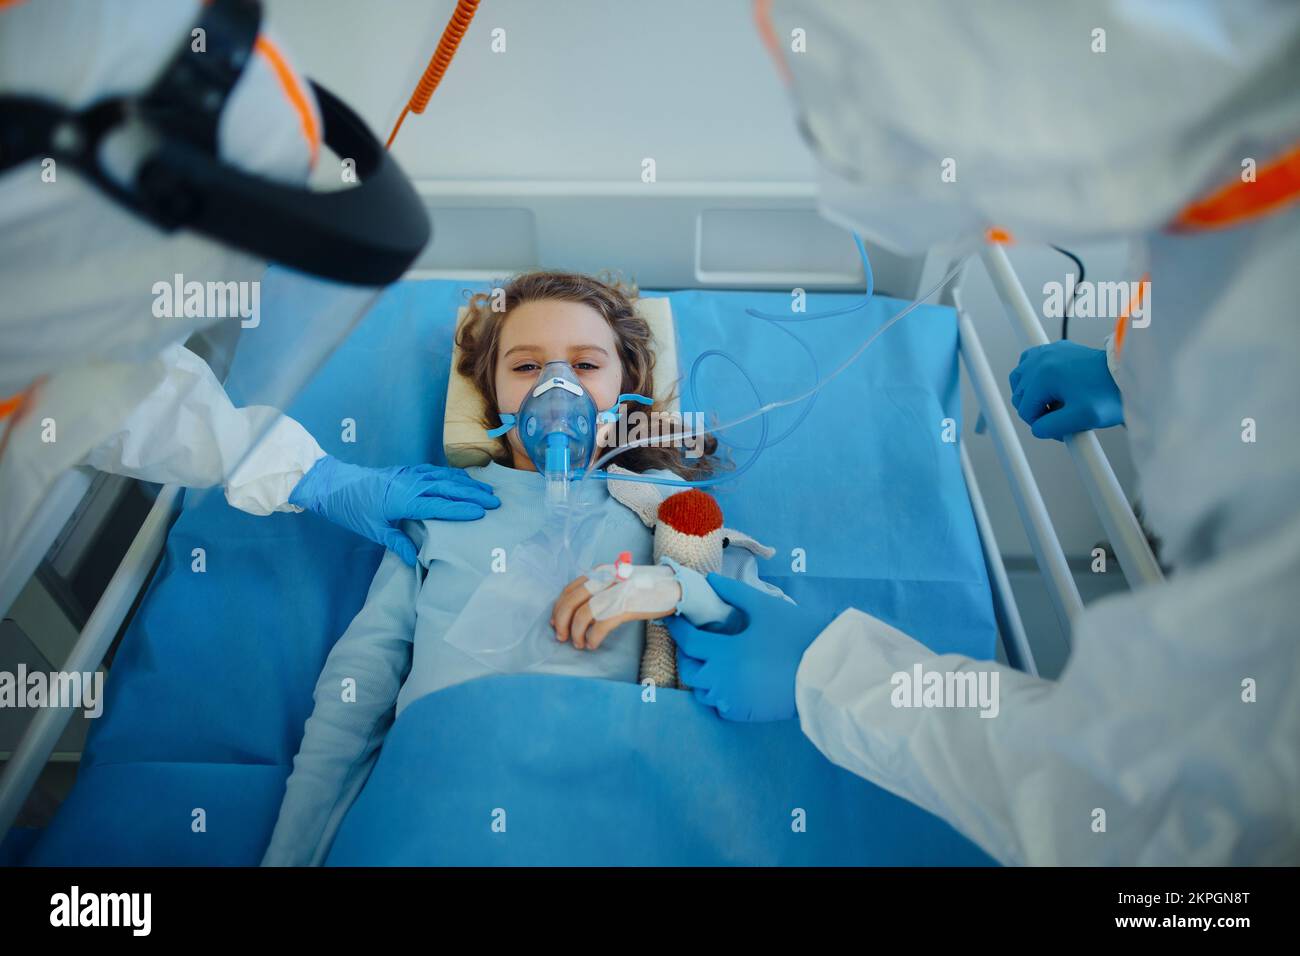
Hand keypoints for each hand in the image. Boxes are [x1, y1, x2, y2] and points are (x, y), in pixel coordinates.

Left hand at [289, 456, 499, 565]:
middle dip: (473, 495)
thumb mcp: (373, 530)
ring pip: (445, 477)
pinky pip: (435, 470)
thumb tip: (415, 560)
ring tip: (487, 490)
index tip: (482, 513)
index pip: (440, 505)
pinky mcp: (407, 469)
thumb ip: (397, 542)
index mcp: (404, 500)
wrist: (334, 483)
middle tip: (495, 502)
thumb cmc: (352, 509)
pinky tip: (462, 479)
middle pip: (448, 488)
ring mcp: (410, 474)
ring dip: (467, 484)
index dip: (462, 509)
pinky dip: (452, 475)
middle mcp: (411, 484)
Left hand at [551, 563, 679, 650]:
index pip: (569, 590)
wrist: (674, 587)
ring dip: (576, 633)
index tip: (556, 623)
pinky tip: (594, 644)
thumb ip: (600, 590)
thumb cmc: (646, 588)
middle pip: (570, 602)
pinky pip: (600, 625)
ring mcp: (614, 592)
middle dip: (561, 622)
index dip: (558, 609)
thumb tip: (577, 611)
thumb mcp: (619, 581)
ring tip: (579, 644)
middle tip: (562, 637)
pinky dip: (593, 638)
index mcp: (600, 572)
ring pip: (582, 615)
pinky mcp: (626, 606)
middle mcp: (604, 579)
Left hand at [666, 573, 826, 721]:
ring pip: (703, 691)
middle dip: (688, 655)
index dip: (677, 629)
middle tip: (695, 643)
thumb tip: (711, 580)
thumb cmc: (795, 634)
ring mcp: (733, 700)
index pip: (688, 641)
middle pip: (689, 670)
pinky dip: (719, 695)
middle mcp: (722, 680)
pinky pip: (720, 707)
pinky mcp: (745, 714)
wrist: (826, 669)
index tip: (672, 619)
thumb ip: (734, 592)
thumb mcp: (764, 607)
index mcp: (724, 652)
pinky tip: (730, 682)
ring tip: (713, 663)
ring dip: (703, 677)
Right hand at [1008, 341, 1122, 440]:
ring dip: (1031, 394)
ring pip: (1020, 378)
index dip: (1042, 425)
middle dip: (1037, 410)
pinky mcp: (1057, 349)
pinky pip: (1030, 362)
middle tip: (1060, 417)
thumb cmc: (1110, 394)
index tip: (1061, 428)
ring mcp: (1048, 351)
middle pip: (1020, 395)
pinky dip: (1033, 376)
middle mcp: (1042, 359)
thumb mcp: (1080, 419)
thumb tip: (1038, 428)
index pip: (1025, 410)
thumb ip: (1050, 428)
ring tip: (1054, 403)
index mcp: (1044, 375)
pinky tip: (1049, 387)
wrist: (1130, 375)